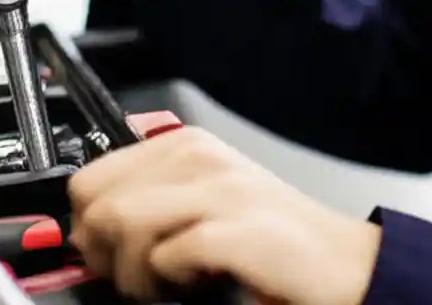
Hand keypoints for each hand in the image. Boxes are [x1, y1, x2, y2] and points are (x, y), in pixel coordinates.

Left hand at [68, 128, 381, 304]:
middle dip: (102, 253)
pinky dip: (171, 283)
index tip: (106, 253)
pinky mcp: (239, 230)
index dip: (87, 224)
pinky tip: (198, 285)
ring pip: (121, 223)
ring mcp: (221, 191)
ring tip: (166, 285)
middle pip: (97, 202)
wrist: (346, 266)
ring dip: (131, 274)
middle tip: (135, 277)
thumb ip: (147, 203)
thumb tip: (85, 230)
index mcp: (184, 146)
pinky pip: (166, 256)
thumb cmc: (272, 243)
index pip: (89, 176)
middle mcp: (199, 158)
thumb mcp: (201, 205)